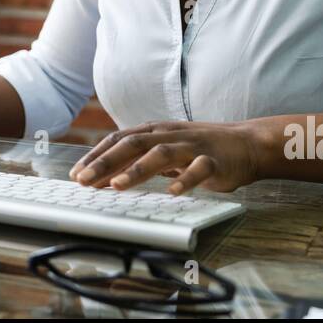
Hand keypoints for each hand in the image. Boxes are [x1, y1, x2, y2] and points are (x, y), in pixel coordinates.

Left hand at [68, 120, 270, 194]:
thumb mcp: (165, 150)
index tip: (76, 173)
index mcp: (155, 131)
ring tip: (117, 186)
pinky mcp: (215, 161)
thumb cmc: (199, 148)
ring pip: (162, 154)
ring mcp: (192, 146)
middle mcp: (170, 134)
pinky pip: (199, 169)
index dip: (96, 155)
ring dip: (137, 169)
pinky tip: (173, 191)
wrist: (246, 144)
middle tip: (84, 180)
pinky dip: (186, 179)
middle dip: (106, 162)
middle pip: (133, 144)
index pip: (119, 139)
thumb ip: (138, 159)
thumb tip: (103, 177)